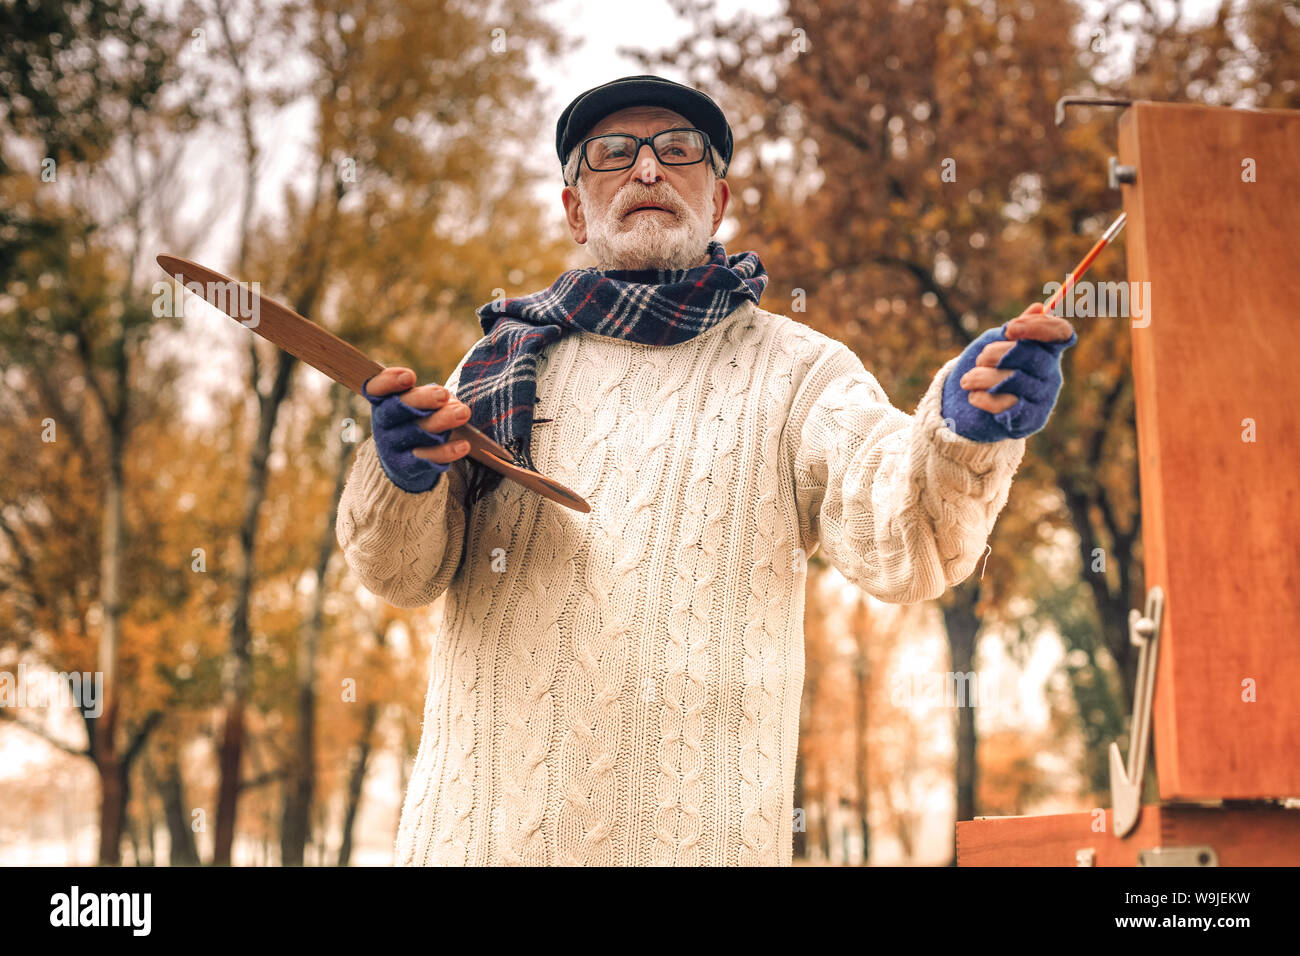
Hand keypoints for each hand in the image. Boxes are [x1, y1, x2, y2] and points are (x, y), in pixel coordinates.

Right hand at [362, 366, 473, 492]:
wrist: (403, 462)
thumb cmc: (415, 421)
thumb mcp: (417, 405)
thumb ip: (431, 398)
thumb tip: (451, 401)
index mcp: (382, 401)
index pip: (376, 389)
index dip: (389, 382)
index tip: (410, 377)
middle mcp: (383, 423)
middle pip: (397, 409)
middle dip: (422, 399)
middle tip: (443, 394)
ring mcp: (393, 446)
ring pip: (416, 432)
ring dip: (441, 421)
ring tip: (463, 412)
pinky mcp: (406, 467)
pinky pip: (426, 459)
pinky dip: (445, 452)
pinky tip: (463, 445)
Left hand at [958, 303, 1075, 412]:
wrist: (978, 409)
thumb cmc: (992, 370)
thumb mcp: (1000, 345)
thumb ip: (1017, 330)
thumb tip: (1039, 308)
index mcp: (1048, 351)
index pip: (1060, 332)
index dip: (1038, 326)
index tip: (1008, 328)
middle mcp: (1052, 373)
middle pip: (1031, 354)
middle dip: (995, 353)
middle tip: (979, 358)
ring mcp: (1044, 397)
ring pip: (1014, 380)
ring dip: (981, 377)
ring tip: (967, 380)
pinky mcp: (1032, 419)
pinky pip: (1007, 406)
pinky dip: (983, 399)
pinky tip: (974, 396)